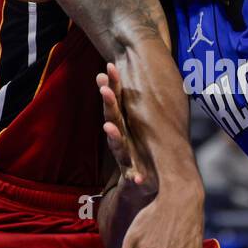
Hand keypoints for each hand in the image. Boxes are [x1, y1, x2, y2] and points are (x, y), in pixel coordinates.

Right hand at [98, 63, 149, 190]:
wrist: (142, 181)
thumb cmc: (137, 145)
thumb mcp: (133, 120)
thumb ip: (126, 99)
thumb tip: (113, 73)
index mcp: (121, 121)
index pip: (115, 99)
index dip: (112, 83)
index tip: (110, 66)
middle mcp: (119, 136)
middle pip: (112, 117)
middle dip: (109, 103)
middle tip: (105, 89)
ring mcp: (123, 154)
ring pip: (117, 143)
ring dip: (113, 135)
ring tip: (108, 127)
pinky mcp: (131, 174)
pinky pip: (131, 175)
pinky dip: (133, 176)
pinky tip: (136, 178)